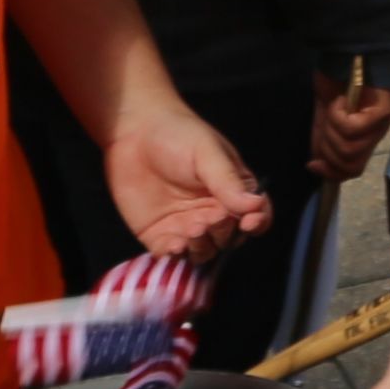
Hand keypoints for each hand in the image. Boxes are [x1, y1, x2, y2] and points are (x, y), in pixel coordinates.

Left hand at [107, 95, 269, 259]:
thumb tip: (255, 205)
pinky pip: (173, 256)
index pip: (256, 215)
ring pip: (204, 252)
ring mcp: (187, 226)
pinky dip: (177, 256)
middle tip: (210, 220)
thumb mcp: (207, 152)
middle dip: (223, 234)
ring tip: (192, 230)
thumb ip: (228, 181)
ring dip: (201, 247)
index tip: (248, 223)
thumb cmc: (176, 134)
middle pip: (229, 238)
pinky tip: (175, 245)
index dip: (257, 222)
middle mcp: (213, 212)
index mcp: (233, 191)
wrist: (132, 132)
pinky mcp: (161, 235)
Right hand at [308, 73, 389, 180]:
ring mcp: (381, 125)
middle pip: (350, 164)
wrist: (346, 53)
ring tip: (333, 108)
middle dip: (328, 150)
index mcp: (363, 139)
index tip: (312, 165)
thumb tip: (316, 166)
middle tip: (324, 126)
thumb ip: (323, 142)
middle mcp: (375, 135)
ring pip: (349, 148)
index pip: (353, 170)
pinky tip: (340, 100)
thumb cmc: (336, 83)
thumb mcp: (325, 119)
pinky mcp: (383, 112)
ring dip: (331, 130)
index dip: (331, 173)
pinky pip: (352, 128)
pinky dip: (338, 115)